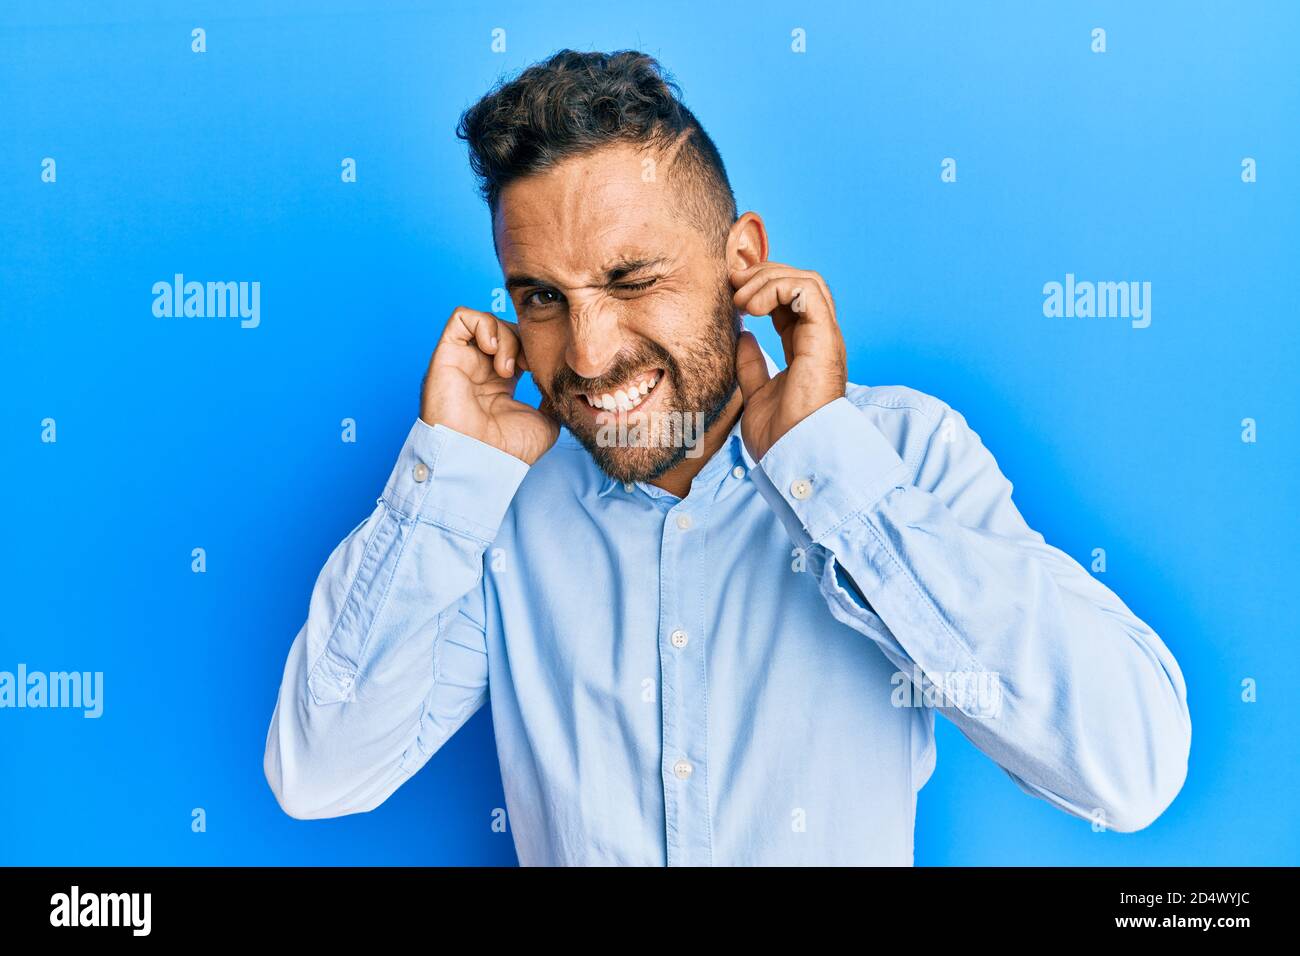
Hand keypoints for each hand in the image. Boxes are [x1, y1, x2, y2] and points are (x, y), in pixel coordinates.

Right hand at [420, 307, 559, 464]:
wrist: (481, 458)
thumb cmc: (508, 450)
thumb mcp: (545, 423)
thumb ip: (553, 399)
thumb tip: (564, 385)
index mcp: (500, 384)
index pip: (518, 346)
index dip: (534, 347)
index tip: (540, 370)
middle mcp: (480, 369)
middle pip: (505, 330)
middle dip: (523, 339)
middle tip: (528, 366)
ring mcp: (463, 361)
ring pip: (487, 321)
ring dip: (506, 336)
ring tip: (508, 368)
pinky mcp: (447, 354)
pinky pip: (462, 317)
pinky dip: (483, 325)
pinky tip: (492, 350)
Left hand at [731, 262, 846, 460]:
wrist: (792, 454)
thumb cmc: (779, 435)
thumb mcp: (756, 394)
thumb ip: (751, 365)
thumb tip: (744, 336)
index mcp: (806, 349)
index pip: (790, 302)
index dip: (761, 289)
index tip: (732, 295)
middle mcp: (819, 339)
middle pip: (800, 283)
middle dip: (764, 275)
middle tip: (733, 284)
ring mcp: (825, 337)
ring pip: (807, 280)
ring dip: (768, 279)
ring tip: (740, 298)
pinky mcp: (824, 338)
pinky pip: (807, 290)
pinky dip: (777, 288)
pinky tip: (751, 307)